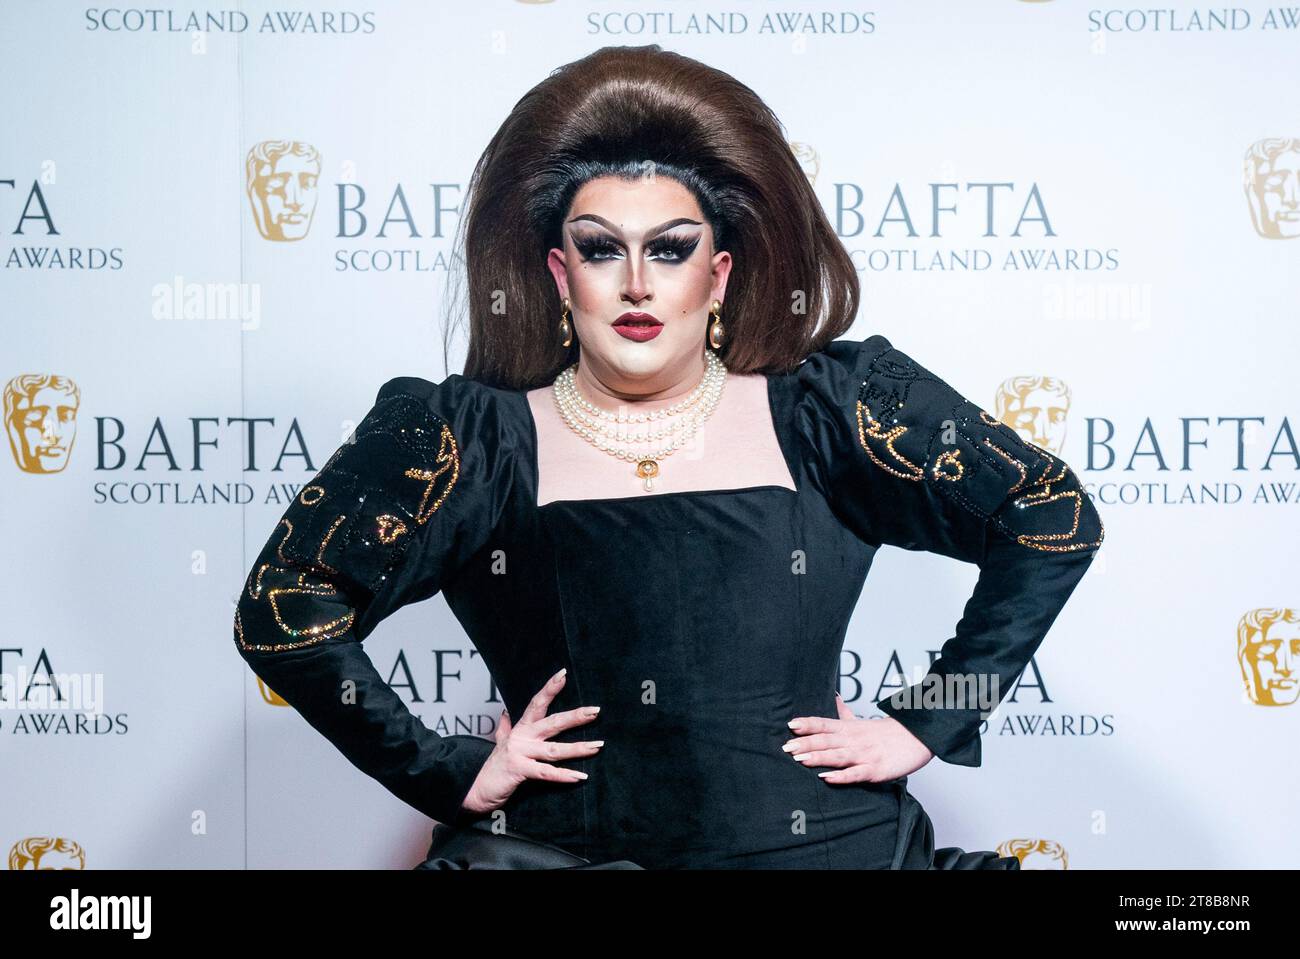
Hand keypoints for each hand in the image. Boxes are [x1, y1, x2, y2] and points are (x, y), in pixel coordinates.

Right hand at [460, 668, 602, 815]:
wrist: (477, 789)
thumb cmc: (494, 768)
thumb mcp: (500, 744)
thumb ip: (504, 728)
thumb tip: (504, 713)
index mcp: (521, 729)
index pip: (537, 703)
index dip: (550, 688)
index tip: (563, 674)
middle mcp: (522, 738)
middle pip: (552, 723)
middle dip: (575, 716)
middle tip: (596, 710)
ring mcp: (520, 753)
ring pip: (554, 749)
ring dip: (578, 748)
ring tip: (597, 746)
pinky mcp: (519, 770)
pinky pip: (545, 772)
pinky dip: (563, 775)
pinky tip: (580, 776)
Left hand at [783, 692, 933, 783]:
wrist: (918, 738)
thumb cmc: (887, 732)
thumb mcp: (862, 721)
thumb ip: (844, 713)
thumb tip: (833, 697)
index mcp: (849, 728)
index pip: (824, 724)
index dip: (807, 724)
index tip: (790, 724)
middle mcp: (853, 740)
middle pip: (826, 740)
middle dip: (805, 743)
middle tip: (785, 747)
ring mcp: (864, 755)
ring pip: (837, 756)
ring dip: (818, 758)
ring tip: (799, 759)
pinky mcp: (875, 770)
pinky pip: (856, 774)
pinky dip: (841, 776)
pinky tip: (827, 779)